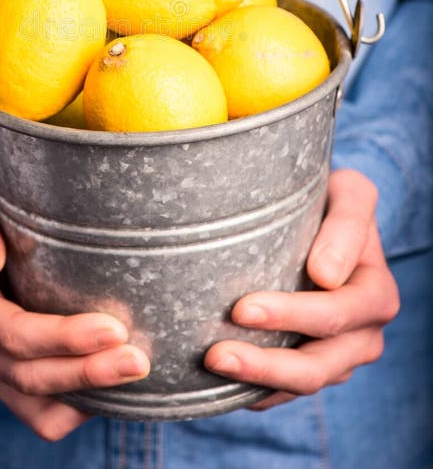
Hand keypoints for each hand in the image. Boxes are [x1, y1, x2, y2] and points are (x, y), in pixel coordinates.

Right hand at [0, 162, 149, 439]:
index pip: (12, 333)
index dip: (63, 338)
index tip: (114, 328)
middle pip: (29, 375)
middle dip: (87, 372)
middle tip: (140, 359)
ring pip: (38, 403)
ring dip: (87, 394)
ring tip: (137, 372)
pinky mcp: (8, 377)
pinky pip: (43, 415)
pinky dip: (76, 408)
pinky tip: (114, 389)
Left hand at [204, 169, 399, 408]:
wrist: (323, 218)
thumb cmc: (332, 201)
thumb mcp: (350, 194)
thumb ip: (347, 224)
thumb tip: (325, 275)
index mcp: (376, 295)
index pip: (334, 315)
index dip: (289, 317)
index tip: (241, 309)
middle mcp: (364, 334)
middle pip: (317, 365)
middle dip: (265, 363)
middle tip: (215, 354)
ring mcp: (339, 356)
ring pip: (301, 384)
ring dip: (255, 381)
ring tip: (212, 363)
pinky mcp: (313, 366)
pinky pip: (286, 393)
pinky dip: (257, 392)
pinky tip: (220, 385)